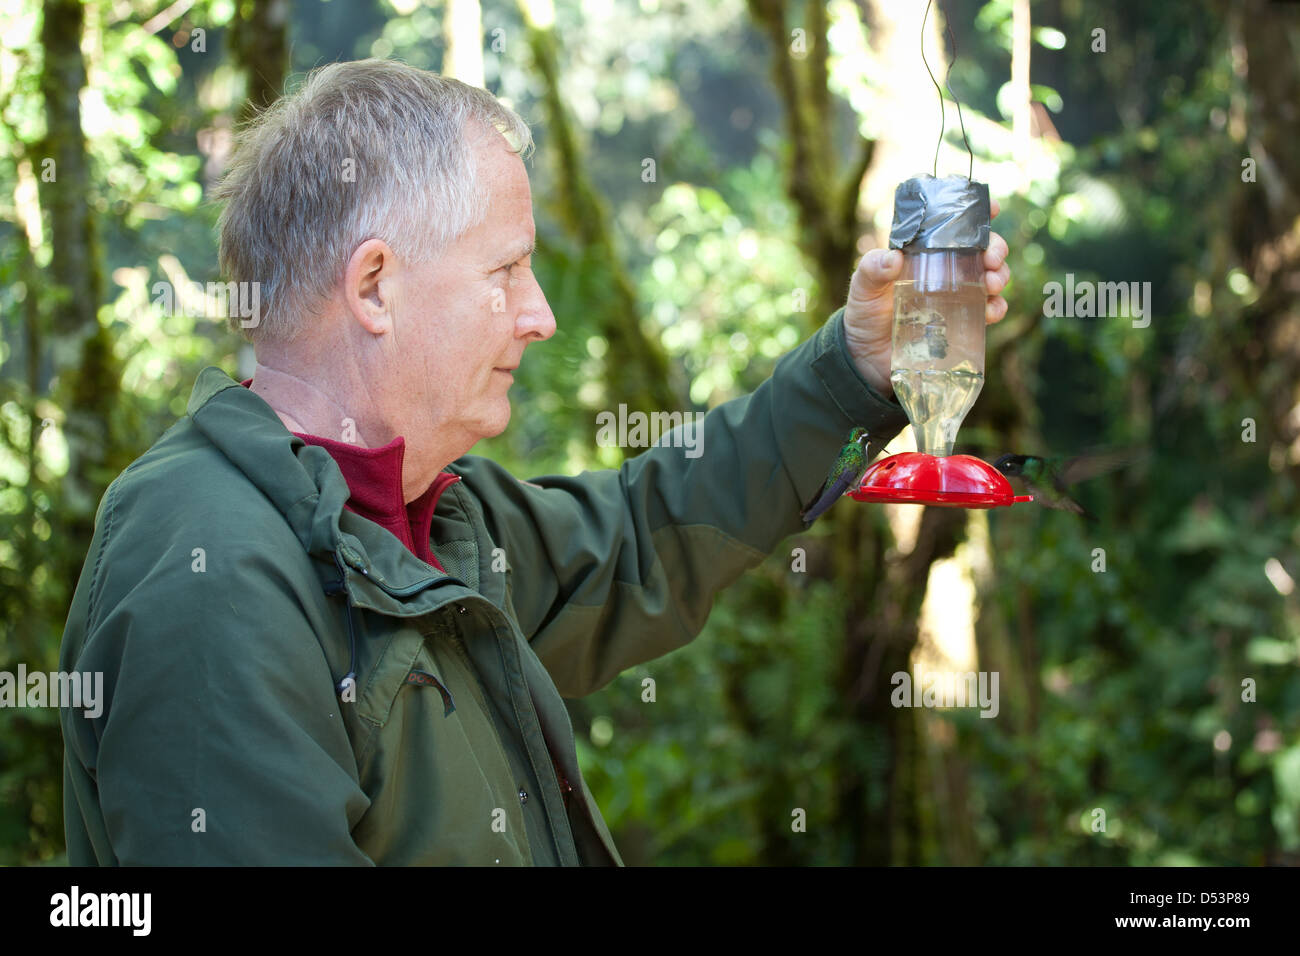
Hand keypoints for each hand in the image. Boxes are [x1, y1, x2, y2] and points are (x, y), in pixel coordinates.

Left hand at [842, 198, 1010, 397]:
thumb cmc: (865, 312)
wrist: (866, 355)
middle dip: (996, 247)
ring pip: (992, 277)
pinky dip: (996, 308)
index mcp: (925, 252)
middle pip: (983, 249)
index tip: (991, 208)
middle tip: (992, 257)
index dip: (977, 213)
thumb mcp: (863, 287)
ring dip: (1001, 275)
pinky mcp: (961, 322)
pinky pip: (988, 311)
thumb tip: (893, 258)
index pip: (954, 226)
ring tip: (993, 282)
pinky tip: (990, 310)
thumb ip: (872, 269)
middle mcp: (946, 270)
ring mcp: (957, 295)